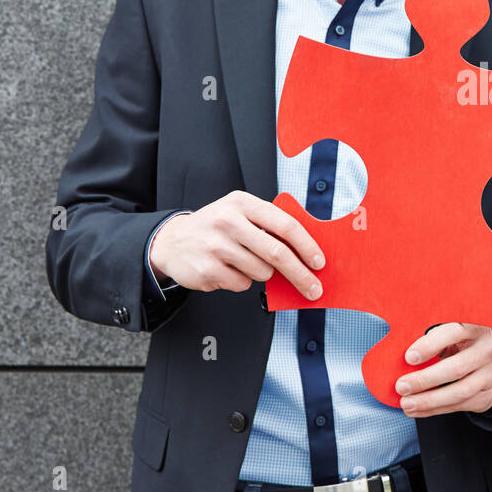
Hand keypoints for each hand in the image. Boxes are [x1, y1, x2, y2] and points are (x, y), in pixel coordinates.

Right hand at [147, 190, 325, 298]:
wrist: (172, 241)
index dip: (306, 246)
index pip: (285, 225)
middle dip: (300, 274)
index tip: (319, 262)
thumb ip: (269, 224)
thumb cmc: (216, 227)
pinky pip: (242, 284)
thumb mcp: (239, 212)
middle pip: (277, 254)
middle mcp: (229, 222)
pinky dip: (241, 281)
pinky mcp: (208, 270)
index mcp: (242, 203)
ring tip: (244, 261)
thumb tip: (306, 251)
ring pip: (262, 272)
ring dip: (262, 274)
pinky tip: (227, 269)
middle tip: (313, 288)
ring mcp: (217, 247)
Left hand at [395, 324, 491, 416]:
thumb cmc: (462, 345)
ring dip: (429, 400)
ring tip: (407, 403)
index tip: (409, 358)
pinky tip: (418, 410)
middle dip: (425, 380)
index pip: (453, 332)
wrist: (491, 363)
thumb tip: (397, 353)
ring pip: (459, 391)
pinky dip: (435, 410)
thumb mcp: (451, 334)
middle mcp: (488, 349)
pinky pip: (459, 406)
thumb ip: (431, 339)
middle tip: (401, 386)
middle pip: (456, 368)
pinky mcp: (488, 394)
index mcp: (475, 327)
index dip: (430, 345)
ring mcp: (491, 373)